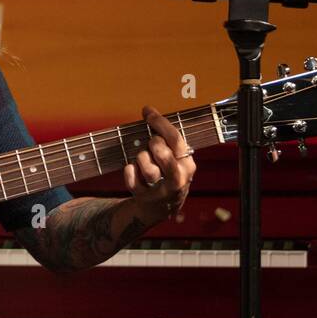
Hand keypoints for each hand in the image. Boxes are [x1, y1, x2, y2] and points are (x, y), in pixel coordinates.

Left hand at [121, 106, 195, 224]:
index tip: (147, 112)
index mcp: (187, 164)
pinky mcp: (145, 198)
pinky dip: (129, 171)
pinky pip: (132, 179)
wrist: (161, 206)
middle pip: (163, 154)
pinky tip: (132, 169)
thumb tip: (148, 111)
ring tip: (142, 159)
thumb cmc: (166, 173)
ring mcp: (161, 190)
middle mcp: (178, 178)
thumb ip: (165, 138)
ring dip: (141, 159)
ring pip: (148, 170)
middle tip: (152, 144)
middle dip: (153, 144)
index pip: (175, 138)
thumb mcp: (175, 158)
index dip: (160, 123)